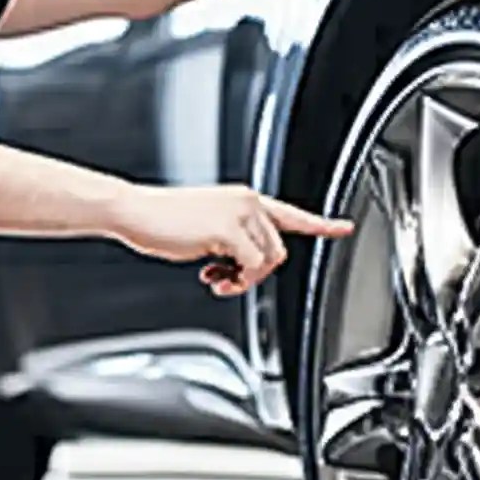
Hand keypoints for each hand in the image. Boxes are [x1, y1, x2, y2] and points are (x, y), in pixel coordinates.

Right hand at [109, 184, 353, 297]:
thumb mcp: (205, 228)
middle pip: (279, 249)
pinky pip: (252, 265)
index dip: (320, 223)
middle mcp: (247, 201)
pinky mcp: (228, 229)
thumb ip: (232, 240)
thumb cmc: (162, 221)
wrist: (136, 211)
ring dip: (245, 278)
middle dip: (256, 271)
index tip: (343, 227)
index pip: (289, 213)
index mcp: (243, 199)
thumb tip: (242, 265)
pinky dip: (237, 279)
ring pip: (269, 259)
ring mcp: (240, 213)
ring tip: (217, 276)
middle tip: (226, 278)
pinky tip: (212, 275)